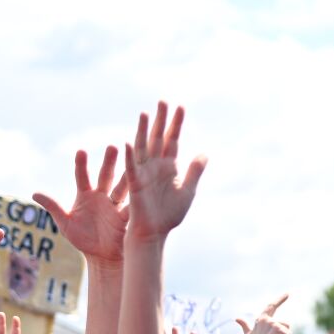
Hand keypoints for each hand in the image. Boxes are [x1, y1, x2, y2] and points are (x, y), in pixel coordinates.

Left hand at [34, 147, 128, 262]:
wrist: (101, 257)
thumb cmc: (82, 239)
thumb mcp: (65, 223)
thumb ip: (53, 206)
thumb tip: (34, 193)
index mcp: (85, 195)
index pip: (82, 176)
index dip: (81, 165)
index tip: (81, 151)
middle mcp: (102, 196)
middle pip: (106, 176)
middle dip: (110, 162)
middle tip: (113, 147)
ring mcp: (116, 205)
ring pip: (122, 186)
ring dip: (127, 174)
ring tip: (134, 160)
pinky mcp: (127, 216)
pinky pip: (132, 205)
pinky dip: (139, 196)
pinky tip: (145, 185)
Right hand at [123, 102, 206, 240]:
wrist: (155, 233)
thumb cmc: (169, 215)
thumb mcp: (187, 191)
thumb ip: (195, 172)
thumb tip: (204, 153)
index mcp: (168, 166)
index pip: (173, 140)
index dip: (176, 124)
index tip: (180, 106)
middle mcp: (155, 166)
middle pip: (158, 138)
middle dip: (161, 120)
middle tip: (162, 100)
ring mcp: (144, 174)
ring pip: (143, 148)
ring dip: (143, 132)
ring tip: (145, 114)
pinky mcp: (135, 185)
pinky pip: (131, 169)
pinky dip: (130, 157)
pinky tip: (128, 143)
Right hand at [237, 294, 292, 333]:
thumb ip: (244, 325)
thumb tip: (236, 318)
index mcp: (261, 319)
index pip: (271, 306)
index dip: (280, 299)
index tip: (288, 293)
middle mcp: (267, 319)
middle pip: (286, 324)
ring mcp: (273, 324)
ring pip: (289, 331)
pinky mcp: (279, 330)